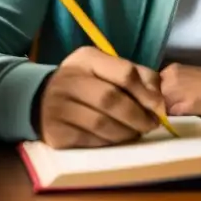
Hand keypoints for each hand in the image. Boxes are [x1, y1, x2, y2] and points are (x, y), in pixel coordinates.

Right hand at [35, 46, 165, 148]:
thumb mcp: (106, 68)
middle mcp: (69, 80)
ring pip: (102, 124)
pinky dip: (109, 142)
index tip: (159, 106)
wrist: (41, 99)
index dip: (146, 92)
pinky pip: (90, 141)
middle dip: (138, 116)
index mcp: (86, 59)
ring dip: (126, 132)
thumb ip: (136, 76)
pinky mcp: (55, 132)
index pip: (124, 72)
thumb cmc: (85, 83)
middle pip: (112, 100)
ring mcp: (58, 107)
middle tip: (151, 125)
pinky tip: (116, 139)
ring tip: (135, 132)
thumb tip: (158, 99)